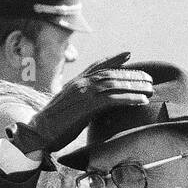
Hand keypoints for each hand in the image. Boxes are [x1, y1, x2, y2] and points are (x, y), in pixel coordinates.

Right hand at [9, 51, 153, 155]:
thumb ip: (81, 102)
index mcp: (75, 83)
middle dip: (131, 75)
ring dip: (134, 86)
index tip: (129, 55)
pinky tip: (141, 101)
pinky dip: (128, 99)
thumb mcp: (69, 108)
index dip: (114, 60)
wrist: (38, 133)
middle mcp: (80, 84)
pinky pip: (112, 99)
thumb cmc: (52, 125)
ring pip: (114, 84)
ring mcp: (83, 93)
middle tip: (148, 77)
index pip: (97, 66)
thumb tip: (94, 105)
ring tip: (149, 88)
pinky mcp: (86, 106)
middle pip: (110, 74)